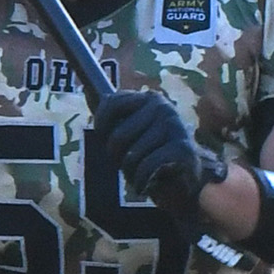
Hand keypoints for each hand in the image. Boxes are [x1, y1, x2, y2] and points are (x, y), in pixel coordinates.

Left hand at [92, 87, 227, 228]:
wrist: (186, 186)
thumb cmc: (152, 158)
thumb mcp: (130, 134)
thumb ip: (112, 114)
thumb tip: (86, 86)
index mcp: (149, 99)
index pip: (112, 103)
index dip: (102, 126)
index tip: (105, 139)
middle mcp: (163, 107)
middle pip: (118, 136)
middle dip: (118, 158)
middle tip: (131, 164)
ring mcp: (174, 127)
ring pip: (132, 156)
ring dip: (131, 173)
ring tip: (143, 174)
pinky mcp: (182, 149)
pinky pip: (146, 167)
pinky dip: (141, 182)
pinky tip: (148, 184)